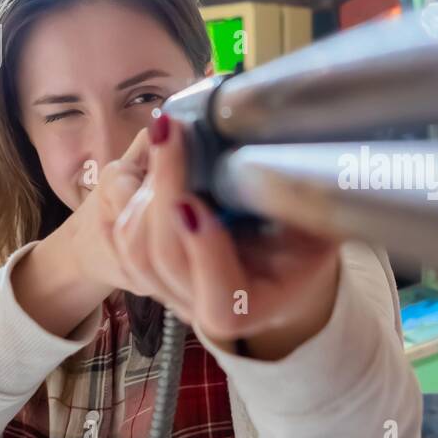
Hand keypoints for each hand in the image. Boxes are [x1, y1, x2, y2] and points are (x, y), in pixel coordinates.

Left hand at [107, 113, 341, 359]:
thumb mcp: (319, 223)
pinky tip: (148, 156)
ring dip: (142, 187)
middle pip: (162, 260)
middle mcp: (203, 307)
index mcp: (254, 306)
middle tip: (171, 130)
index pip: (222, 299)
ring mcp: (170, 291)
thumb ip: (298, 207)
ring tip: (166, 137)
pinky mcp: (148, 268)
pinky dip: (125, 192)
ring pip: (133, 248)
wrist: (284, 256)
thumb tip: (272, 166)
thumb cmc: (307, 236)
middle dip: (163, 190)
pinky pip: (117, 236)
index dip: (205, 253)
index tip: (194, 202)